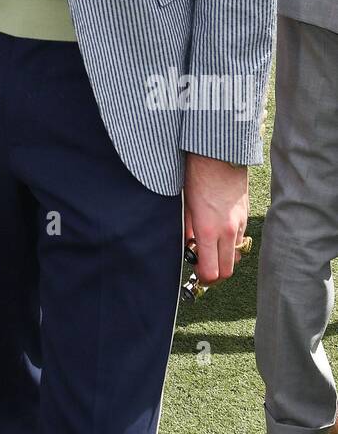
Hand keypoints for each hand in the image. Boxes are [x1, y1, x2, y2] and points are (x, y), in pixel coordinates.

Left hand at [183, 153, 248, 284]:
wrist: (220, 154)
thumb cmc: (198, 176)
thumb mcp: (186, 205)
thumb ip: (188, 230)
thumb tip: (190, 245)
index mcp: (209, 231)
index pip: (211, 272)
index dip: (203, 279)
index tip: (196, 274)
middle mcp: (228, 232)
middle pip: (227, 271)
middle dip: (215, 274)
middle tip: (203, 267)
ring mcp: (240, 224)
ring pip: (236, 256)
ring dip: (224, 259)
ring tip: (210, 248)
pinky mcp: (246, 216)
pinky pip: (241, 240)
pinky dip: (231, 244)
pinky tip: (220, 233)